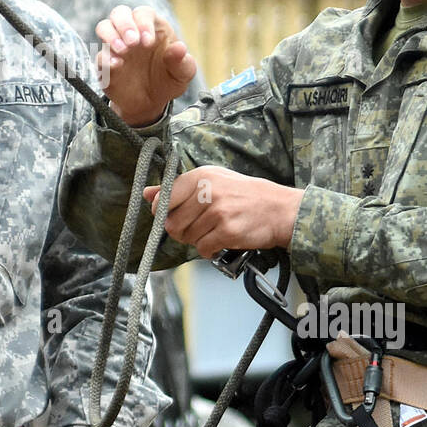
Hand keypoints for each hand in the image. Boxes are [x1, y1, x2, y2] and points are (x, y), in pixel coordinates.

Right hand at [95, 5, 196, 126]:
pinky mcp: (105, 64)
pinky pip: (100, 56)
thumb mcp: (182, 74)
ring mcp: (116, 47)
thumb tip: (179, 48)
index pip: (144, 14)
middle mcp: (131, 33)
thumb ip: (182, 61)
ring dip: (110, 35)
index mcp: (152, 27)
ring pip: (104, 27)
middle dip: (124, 24)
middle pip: (120, 13)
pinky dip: (106, 59)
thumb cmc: (168, 80)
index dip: (144, 23)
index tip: (148, 42)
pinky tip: (117, 66)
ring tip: (123, 51)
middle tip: (132, 42)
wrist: (150, 103)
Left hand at [143, 165, 303, 257]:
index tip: (174, 216)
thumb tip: (147, 194)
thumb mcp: (211, 181)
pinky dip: (209, 250)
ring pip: (187, 238)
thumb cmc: (243, 195)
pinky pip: (203, 249)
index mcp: (200, 176)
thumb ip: (177, 188)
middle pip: (172, 224)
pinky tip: (220, 241)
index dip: (164, 213)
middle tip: (198, 228)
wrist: (279, 209)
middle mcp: (207, 191)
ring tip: (214, 231)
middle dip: (182, 231)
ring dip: (198, 240)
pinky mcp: (227, 231)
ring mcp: (217, 211)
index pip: (164, 199)